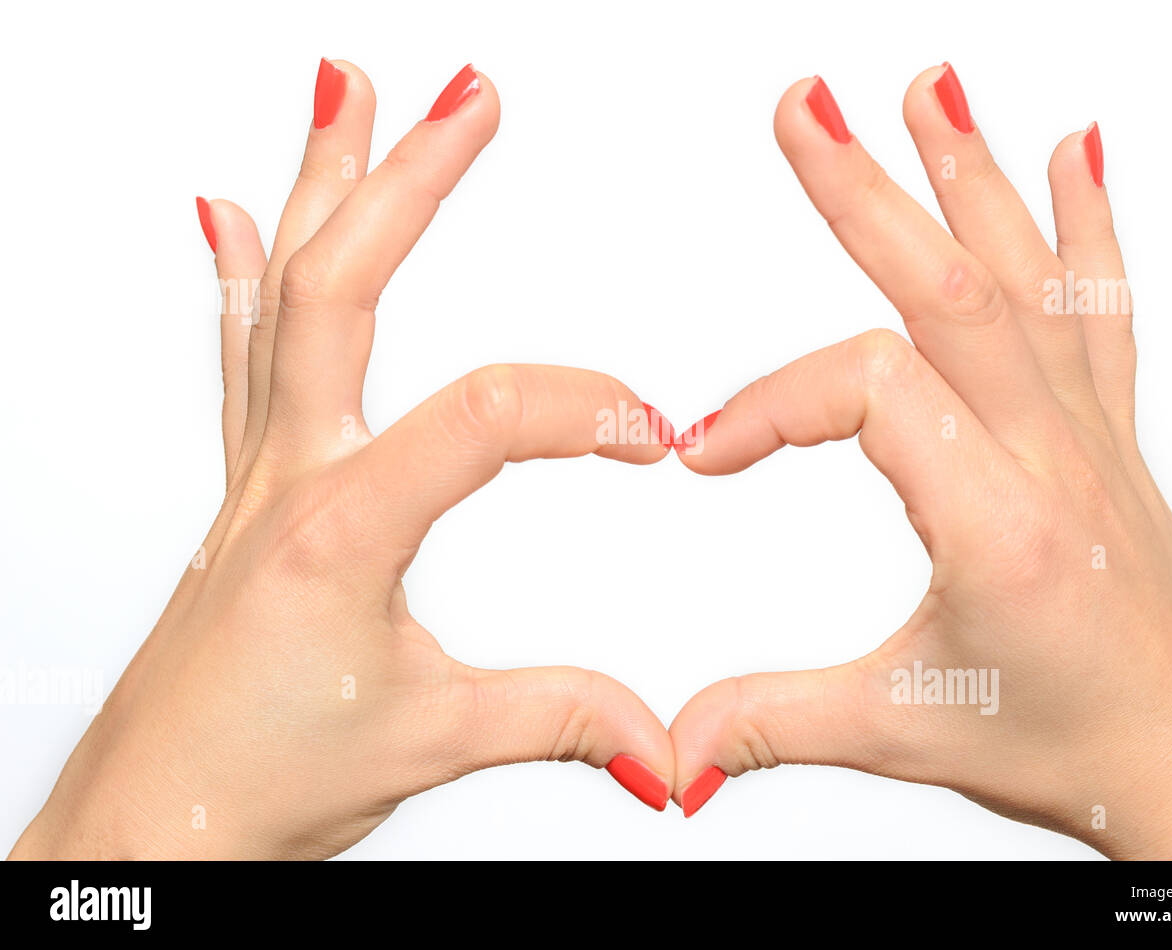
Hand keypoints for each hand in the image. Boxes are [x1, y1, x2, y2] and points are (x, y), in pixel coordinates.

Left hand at [9, 61, 674, 859]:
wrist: (153, 824)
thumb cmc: (255, 782)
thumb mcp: (428, 742)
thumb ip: (562, 721)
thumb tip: (668, 746)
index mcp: (337, 529)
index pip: (478, 420)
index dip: (581, 410)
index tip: (651, 434)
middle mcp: (284, 479)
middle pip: (339, 286)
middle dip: (410, 179)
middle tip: (468, 98)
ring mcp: (255, 476)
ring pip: (276, 297)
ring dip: (318, 187)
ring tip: (347, 97)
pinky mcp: (248, 492)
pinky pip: (237, 355)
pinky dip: (237, 271)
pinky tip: (228, 212)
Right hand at [666, 66, 1171, 856]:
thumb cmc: (1076, 748)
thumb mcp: (906, 731)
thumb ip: (776, 721)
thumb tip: (677, 742)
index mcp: (1000, 521)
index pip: (871, 390)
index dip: (771, 402)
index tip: (705, 450)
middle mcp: (1054, 457)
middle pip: (951, 289)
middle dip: (864, 193)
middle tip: (803, 111)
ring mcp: (1090, 435)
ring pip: (1029, 277)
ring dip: (969, 174)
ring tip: (925, 89)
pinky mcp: (1108, 434)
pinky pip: (1102, 309)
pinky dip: (1087, 220)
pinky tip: (1076, 151)